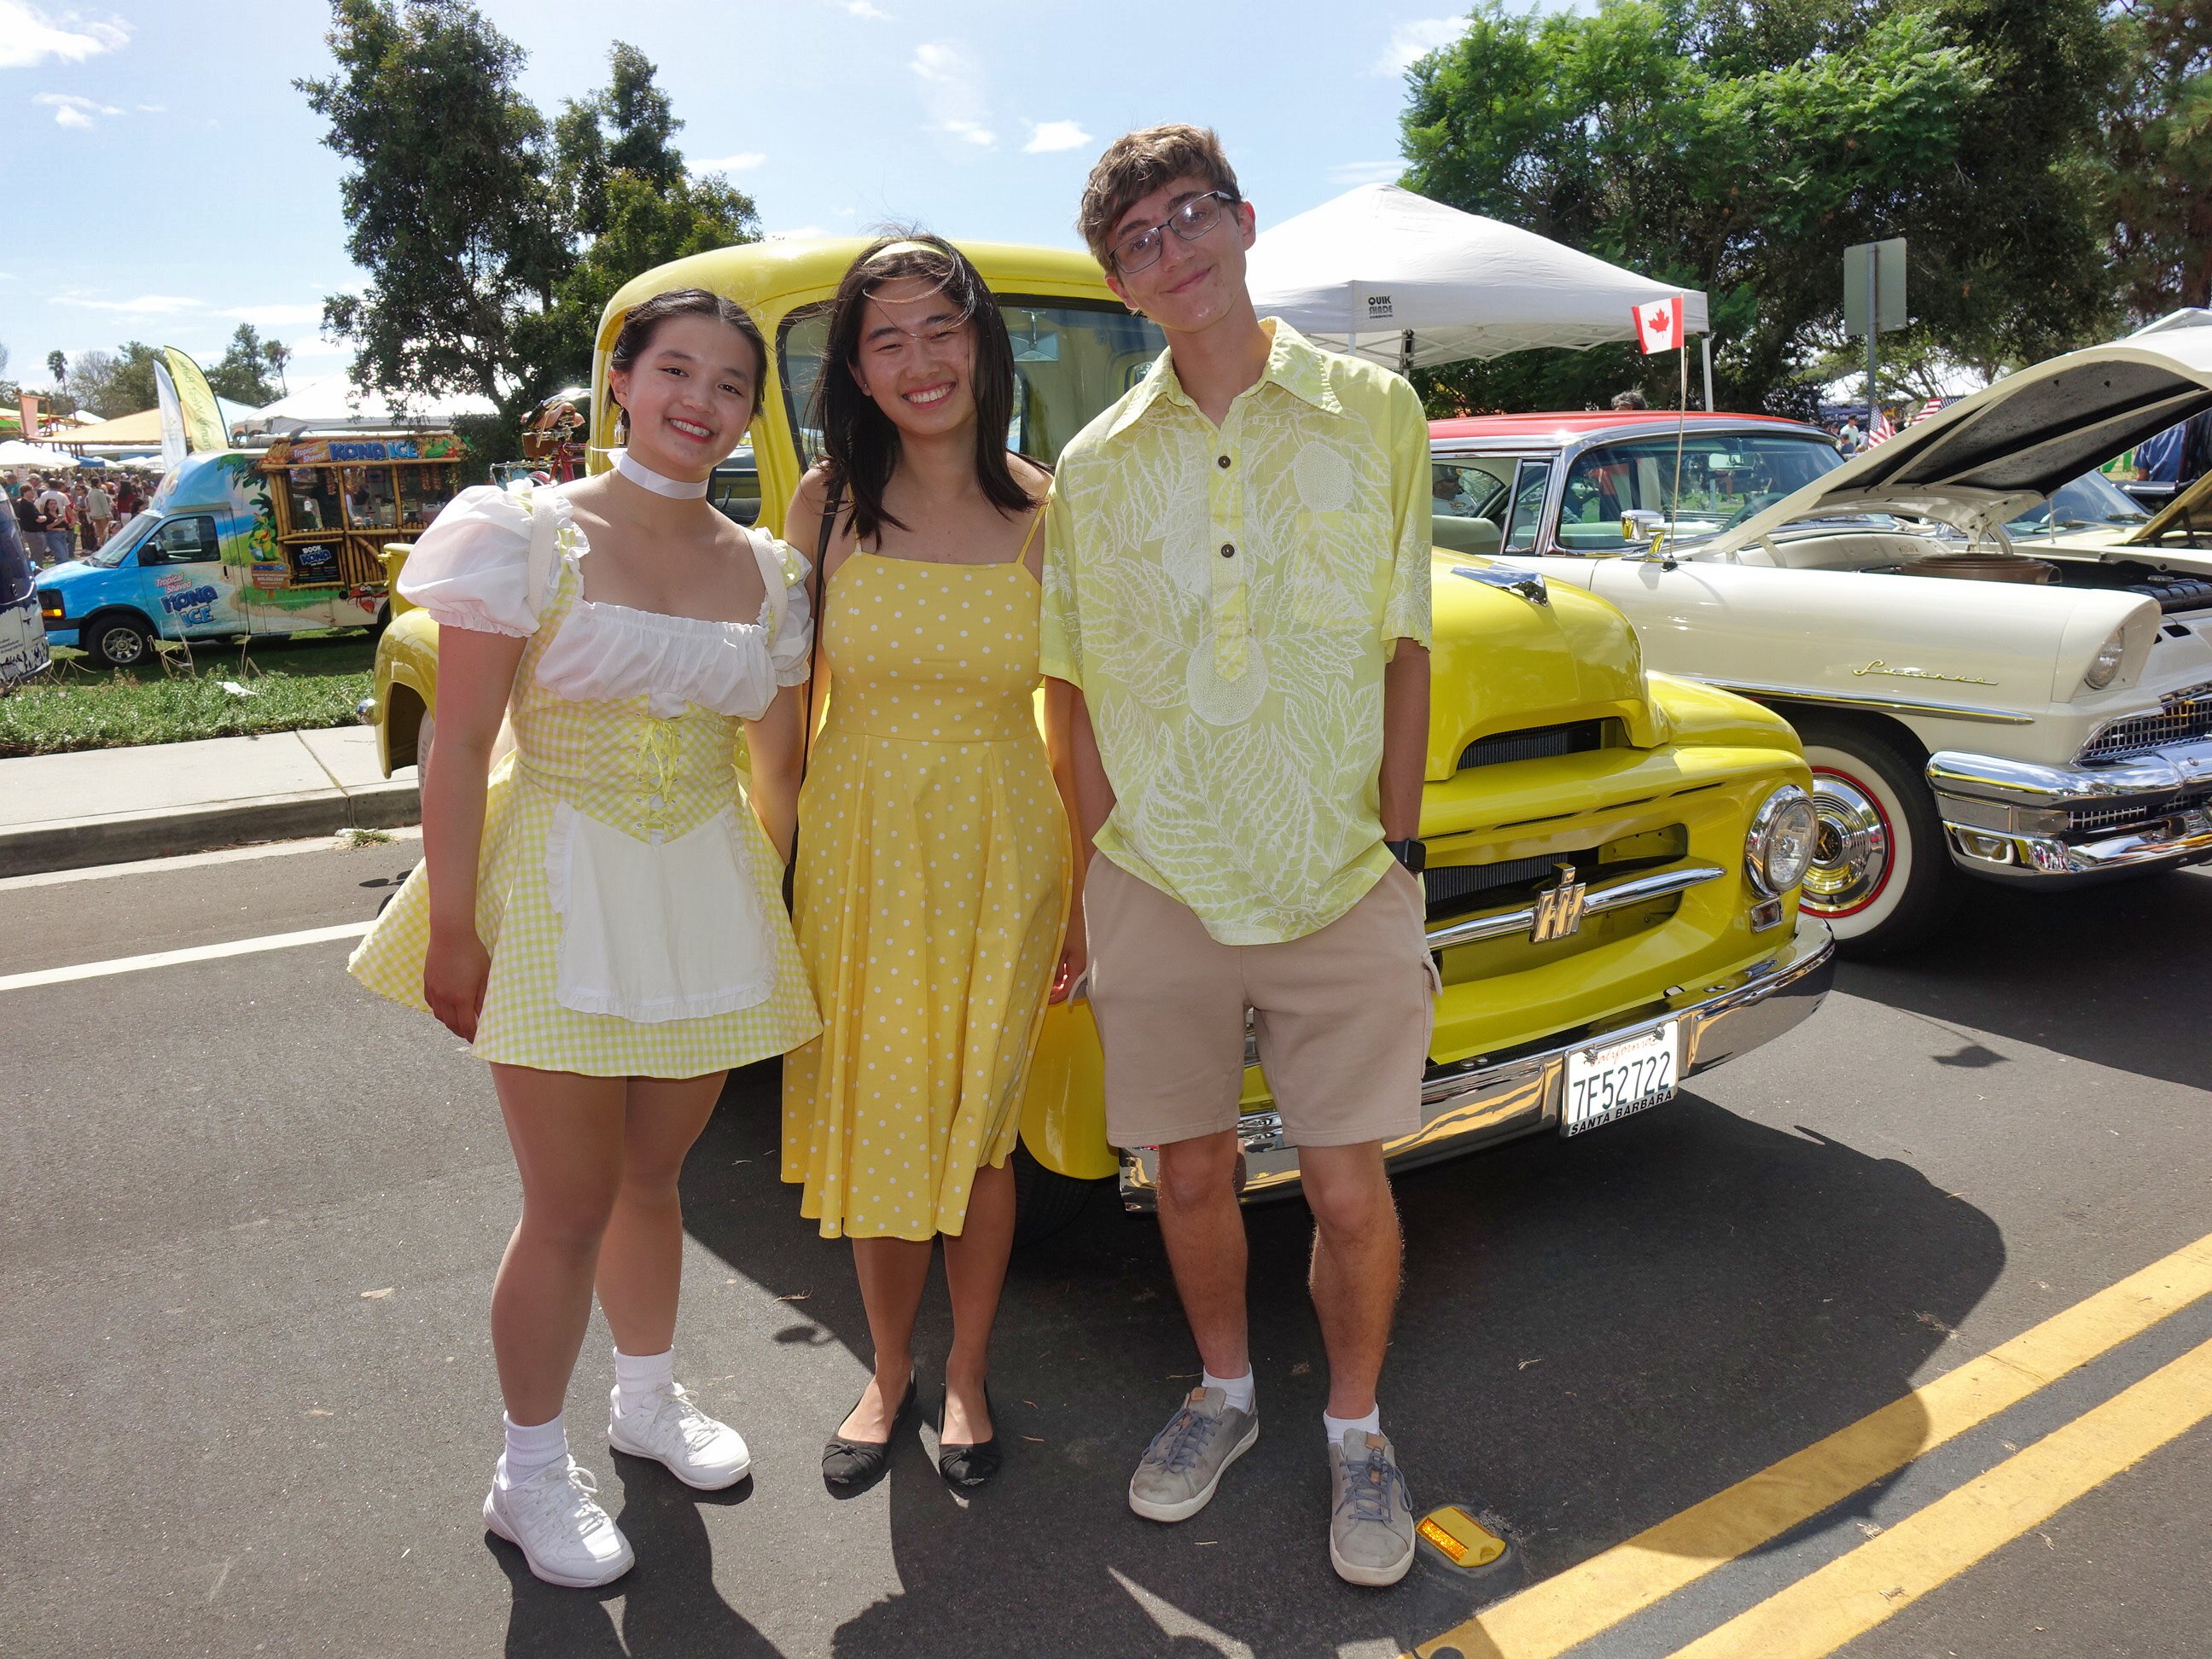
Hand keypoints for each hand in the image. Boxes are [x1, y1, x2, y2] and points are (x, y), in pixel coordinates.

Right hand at [424, 922, 491, 1040]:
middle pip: (451, 1024)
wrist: (449, 935)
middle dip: (461, 1032)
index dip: (472, 1036)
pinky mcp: (427, 982)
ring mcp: (434, 990)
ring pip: (440, 1016)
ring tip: (458, 1023)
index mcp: (461, 998)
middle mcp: (445, 998)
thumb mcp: (484, 975)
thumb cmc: (472, 953)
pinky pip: (432, 1004)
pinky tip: (445, 1008)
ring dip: (449, 1023)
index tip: (478, 1041)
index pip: (466, 1026)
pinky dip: (439, 1011)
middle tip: (469, 1034)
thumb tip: (485, 1014)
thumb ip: (483, 997)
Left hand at [1050, 912, 1086, 1003]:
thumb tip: (1054, 983)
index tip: (1044, 1000)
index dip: (1055, 997)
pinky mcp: (1083, 956)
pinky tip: (1055, 972)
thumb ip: (1056, 968)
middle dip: (1057, 991)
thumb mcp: (1059, 949)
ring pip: (1071, 978)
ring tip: (1046, 982)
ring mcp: (1084, 962)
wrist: (1080, 911)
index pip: (1067, 990)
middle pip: (1070, 986)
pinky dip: (1064, 973)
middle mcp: (1084, 968)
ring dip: (1060, 982)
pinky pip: (1073, 970)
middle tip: (1043, 992)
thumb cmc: (1069, 928)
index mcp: (1078, 967)